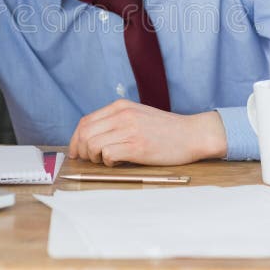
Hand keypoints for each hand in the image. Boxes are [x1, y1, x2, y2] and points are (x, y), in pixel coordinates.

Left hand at [68, 99, 227, 165]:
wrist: (192, 134)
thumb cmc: (166, 130)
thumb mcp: (138, 115)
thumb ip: (117, 121)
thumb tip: (92, 138)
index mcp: (121, 106)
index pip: (85, 121)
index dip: (76, 139)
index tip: (77, 151)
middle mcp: (122, 115)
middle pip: (84, 133)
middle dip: (81, 150)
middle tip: (89, 160)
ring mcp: (129, 129)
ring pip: (92, 144)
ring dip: (94, 157)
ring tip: (106, 161)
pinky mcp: (136, 146)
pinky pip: (107, 154)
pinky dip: (107, 162)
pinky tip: (118, 162)